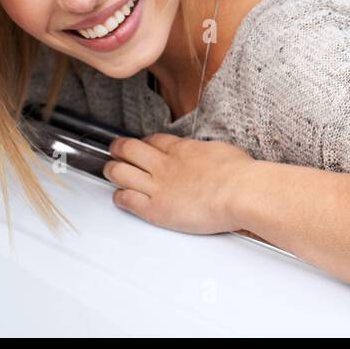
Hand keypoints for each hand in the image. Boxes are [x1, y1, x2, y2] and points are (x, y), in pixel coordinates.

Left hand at [105, 132, 254, 234]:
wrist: (239, 191)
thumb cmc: (239, 173)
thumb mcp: (221, 151)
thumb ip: (206, 154)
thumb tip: (207, 157)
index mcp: (182, 149)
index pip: (152, 140)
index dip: (142, 142)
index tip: (141, 145)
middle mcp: (164, 164)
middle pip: (129, 149)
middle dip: (119, 149)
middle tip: (115, 151)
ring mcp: (157, 185)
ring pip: (120, 172)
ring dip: (112, 170)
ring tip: (110, 171)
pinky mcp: (155, 208)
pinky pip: (126, 199)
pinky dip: (119, 197)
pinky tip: (119, 197)